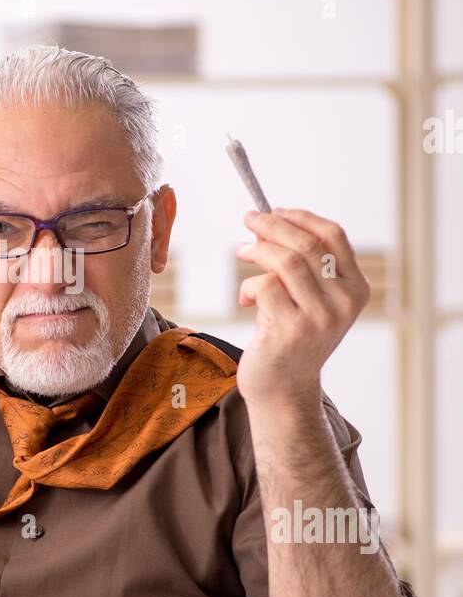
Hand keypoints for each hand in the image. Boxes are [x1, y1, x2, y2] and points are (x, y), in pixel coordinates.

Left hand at [234, 207, 369, 407]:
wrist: (283, 387)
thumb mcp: (306, 296)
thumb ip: (298, 262)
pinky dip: (247, 286)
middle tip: (249, 218)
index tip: (275, 210)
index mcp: (355, 288)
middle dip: (272, 225)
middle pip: (307, 243)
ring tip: (241, 252)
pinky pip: (264, 285)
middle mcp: (344, 302)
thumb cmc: (291, 334)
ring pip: (285, 261)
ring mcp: (320, 317)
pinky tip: (245, 302)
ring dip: (256, 249)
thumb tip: (267, 221)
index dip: (302, 217)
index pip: (334, 236)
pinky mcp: (291, 330)